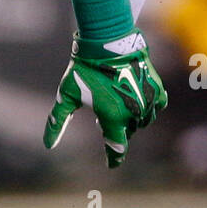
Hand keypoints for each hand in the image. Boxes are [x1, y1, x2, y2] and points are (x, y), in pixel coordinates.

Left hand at [43, 30, 167, 168]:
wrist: (108, 42)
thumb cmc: (83, 70)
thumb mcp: (66, 96)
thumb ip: (57, 121)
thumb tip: (48, 145)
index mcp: (113, 118)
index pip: (116, 146)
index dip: (114, 157)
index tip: (111, 164)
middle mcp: (133, 112)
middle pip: (128, 132)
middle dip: (117, 129)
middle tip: (101, 118)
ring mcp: (147, 100)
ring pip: (143, 121)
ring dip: (132, 121)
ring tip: (117, 108)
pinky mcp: (156, 87)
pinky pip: (157, 106)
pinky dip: (149, 109)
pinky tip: (139, 104)